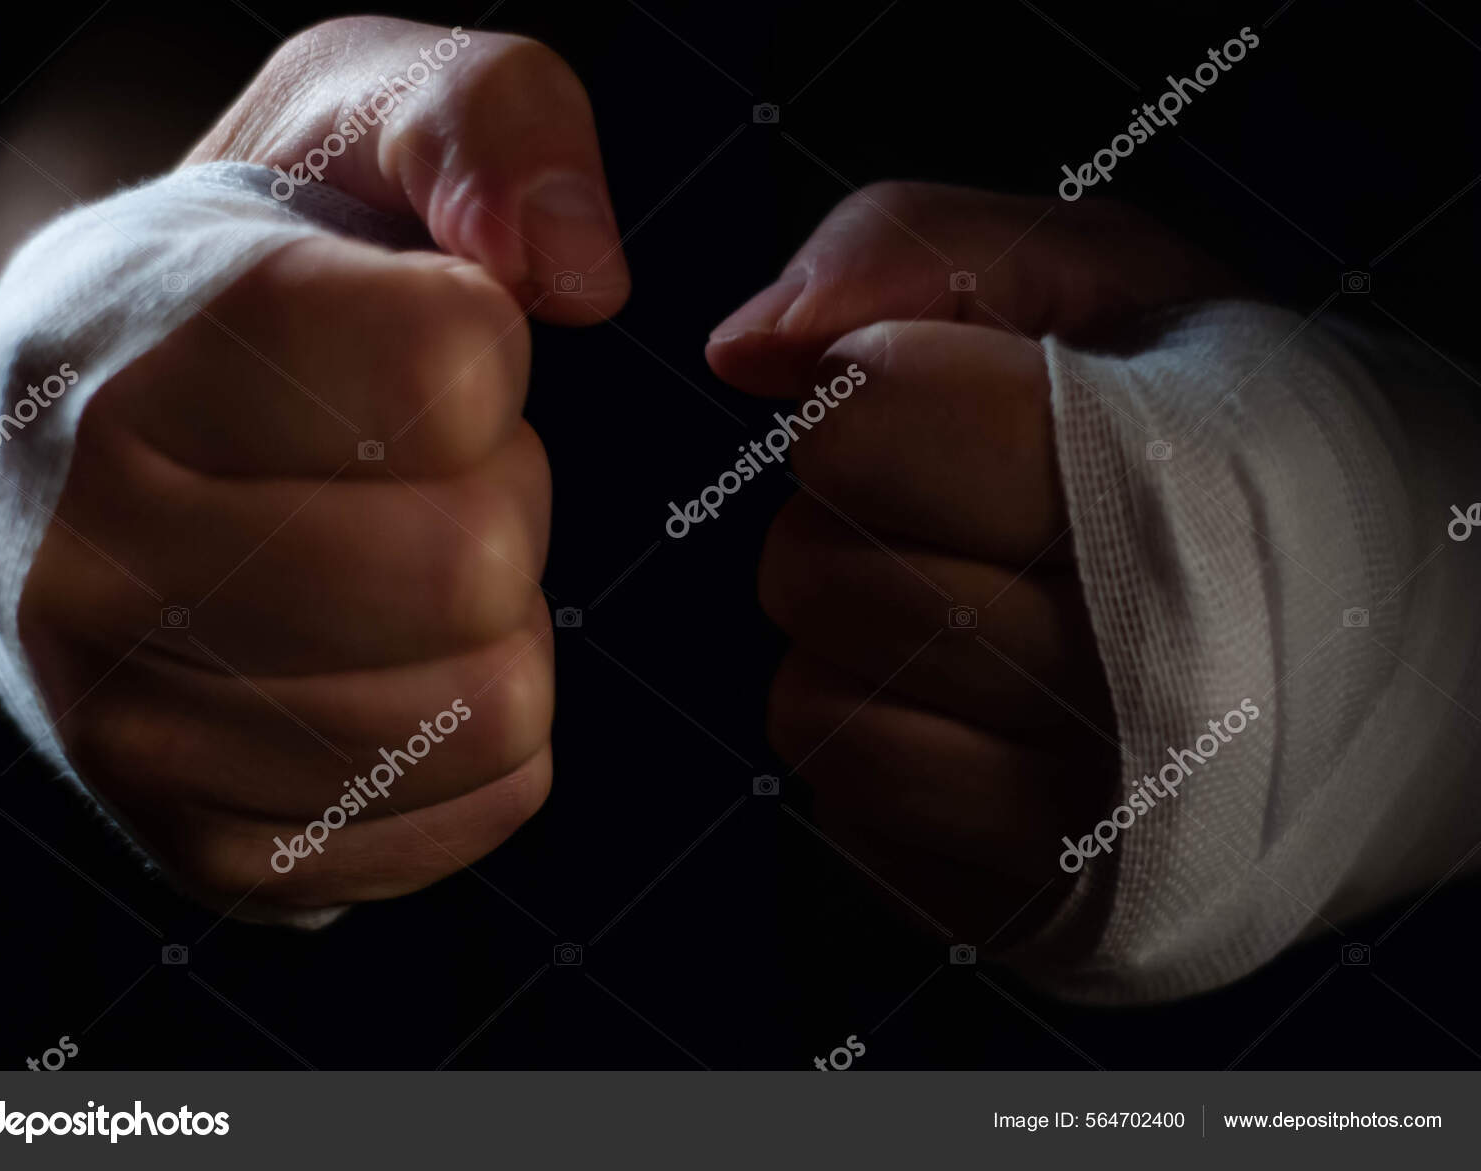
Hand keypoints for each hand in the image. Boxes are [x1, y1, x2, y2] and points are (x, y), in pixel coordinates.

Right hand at [18, 19, 629, 917]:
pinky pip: (480, 809)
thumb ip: (491, 121)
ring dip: (501, 620)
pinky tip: (396, 661)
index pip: (448, 370)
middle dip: (504, 496)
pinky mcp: (212, 847)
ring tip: (392, 558)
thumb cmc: (257, 273)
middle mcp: (98, 559)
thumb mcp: (353, 111)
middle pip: (474, 561)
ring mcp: (137, 727)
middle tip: (411, 467)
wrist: (92, 430)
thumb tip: (582, 273)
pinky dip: (489, 732)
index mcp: (136, 358)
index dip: (486, 346)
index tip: (412, 340)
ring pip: (490, 707)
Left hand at [707, 183, 1239, 944]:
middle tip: (970, 509)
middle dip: (851, 518)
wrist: (1397, 642)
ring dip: (854, 640)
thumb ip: (915, 253)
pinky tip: (984, 707)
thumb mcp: (1112, 281)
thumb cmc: (1241, 435)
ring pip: (811, 709)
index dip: (873, 394)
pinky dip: (882, 738)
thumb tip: (744, 351)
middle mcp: (1148, 691)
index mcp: (1173, 488)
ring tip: (980, 608)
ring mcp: (1097, 827)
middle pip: (814, 575)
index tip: (951, 400)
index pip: (861, 427)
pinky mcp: (1045, 911)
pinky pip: (846, 807)